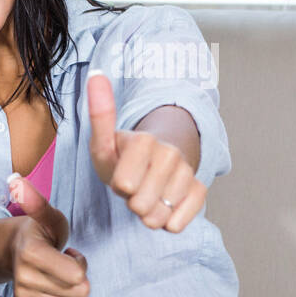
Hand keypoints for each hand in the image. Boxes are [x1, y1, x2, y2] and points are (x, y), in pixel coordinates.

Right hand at [7, 173, 89, 296]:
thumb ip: (38, 202)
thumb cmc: (37, 234)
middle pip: (79, 292)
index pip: (78, 276)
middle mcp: (24, 278)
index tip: (67, 252)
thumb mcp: (47, 217)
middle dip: (77, 277)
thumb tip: (17, 181)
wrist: (10, 252)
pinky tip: (50, 289)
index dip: (80, 263)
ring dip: (70, 291)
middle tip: (61, 264)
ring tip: (55, 275)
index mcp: (31, 254)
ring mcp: (22, 296)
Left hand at [88, 70, 206, 231]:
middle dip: (131, 201)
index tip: (119, 174)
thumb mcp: (102, 143)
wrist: (149, 166)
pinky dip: (168, 222)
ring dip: (147, 213)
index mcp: (145, 140)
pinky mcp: (199, 191)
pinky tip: (163, 207)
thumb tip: (96, 74)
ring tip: (146, 195)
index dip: (117, 186)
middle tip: (132, 186)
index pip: (124, 184)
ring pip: (159, 215)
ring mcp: (187, 172)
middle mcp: (170, 153)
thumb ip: (100, 114)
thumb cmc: (120, 158)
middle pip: (140, 203)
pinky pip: (179, 222)